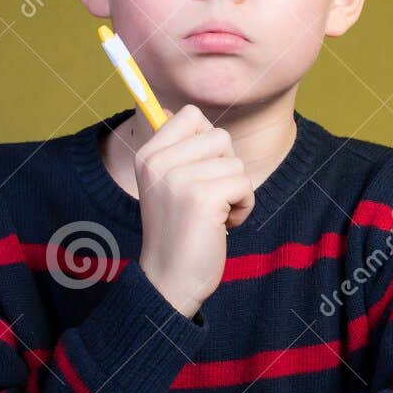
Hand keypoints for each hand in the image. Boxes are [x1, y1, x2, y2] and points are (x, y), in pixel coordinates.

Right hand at [136, 104, 253, 318]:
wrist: (169, 281)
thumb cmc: (177, 232)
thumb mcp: (165, 184)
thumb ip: (176, 151)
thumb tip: (175, 111)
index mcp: (147, 154)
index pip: (191, 115)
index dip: (208, 142)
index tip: (199, 172)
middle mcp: (158, 162)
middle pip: (220, 136)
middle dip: (227, 168)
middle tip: (209, 198)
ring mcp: (178, 179)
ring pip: (235, 163)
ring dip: (236, 191)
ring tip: (215, 215)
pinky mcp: (202, 198)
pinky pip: (244, 185)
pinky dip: (243, 207)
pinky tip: (223, 225)